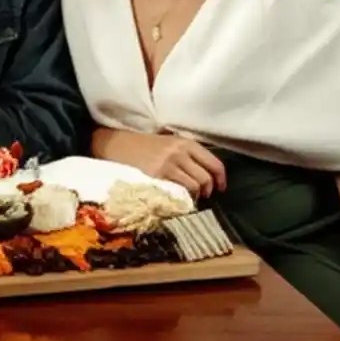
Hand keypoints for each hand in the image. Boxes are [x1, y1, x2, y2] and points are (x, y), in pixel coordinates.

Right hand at [93, 128, 226, 198]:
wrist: (118, 144)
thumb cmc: (144, 145)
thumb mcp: (169, 142)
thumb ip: (187, 153)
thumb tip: (206, 172)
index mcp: (186, 142)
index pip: (214, 163)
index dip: (221, 178)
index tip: (220, 188)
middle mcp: (181, 151)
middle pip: (206, 177)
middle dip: (208, 190)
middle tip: (203, 195)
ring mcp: (169, 163)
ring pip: (195, 185)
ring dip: (196, 195)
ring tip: (190, 197)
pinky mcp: (158, 174)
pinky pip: (180, 190)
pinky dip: (184, 197)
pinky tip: (178, 198)